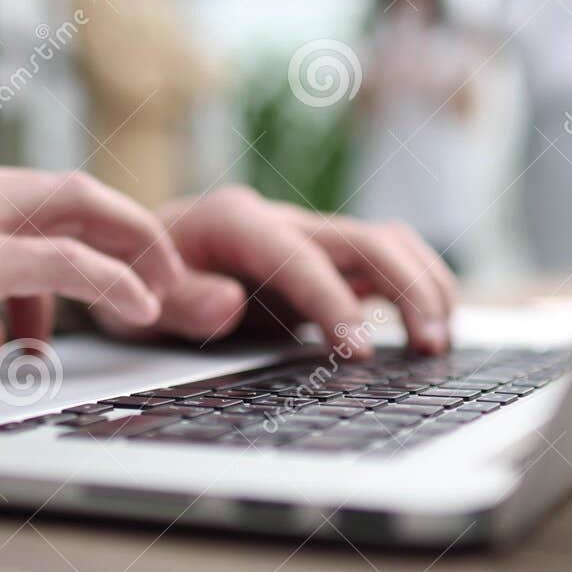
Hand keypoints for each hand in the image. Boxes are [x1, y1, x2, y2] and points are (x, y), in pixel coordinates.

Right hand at [0, 153, 184, 378]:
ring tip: (157, 302)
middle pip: (67, 188)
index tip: (105, 278)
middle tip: (161, 277)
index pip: (26, 197)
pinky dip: (112, 278)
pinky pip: (59, 258)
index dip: (82, 232)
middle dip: (130, 229)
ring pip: (76, 208)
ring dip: (131, 254)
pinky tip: (141, 308)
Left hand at [96, 186, 456, 356]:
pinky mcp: (325, 262)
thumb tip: (228, 303)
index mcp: (233, 220)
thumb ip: (177, 302)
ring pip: (386, 242)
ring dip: (423, 286)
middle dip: (405, 287)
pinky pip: (383, 264)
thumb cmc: (135, 284)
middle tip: (428, 346)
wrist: (133, 262)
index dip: (332, 301)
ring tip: (439, 344)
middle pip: (363, 237)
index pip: (297, 257)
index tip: (356, 351)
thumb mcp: (132, 301)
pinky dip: (416, 291)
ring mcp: (308, 237)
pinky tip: (430, 333)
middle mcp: (280, 219)